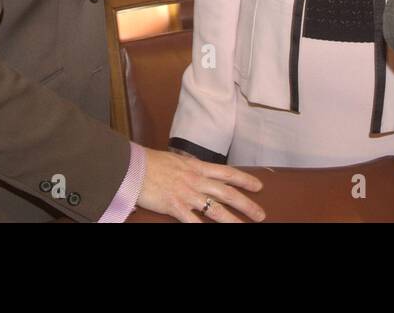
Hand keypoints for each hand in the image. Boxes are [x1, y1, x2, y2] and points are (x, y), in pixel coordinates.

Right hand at [137, 148, 265, 222]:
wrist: (133, 166)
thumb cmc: (150, 162)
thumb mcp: (176, 161)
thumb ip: (189, 168)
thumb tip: (198, 172)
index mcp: (196, 167)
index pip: (226, 173)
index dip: (244, 179)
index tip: (258, 185)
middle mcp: (196, 180)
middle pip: (227, 193)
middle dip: (246, 204)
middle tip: (260, 214)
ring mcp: (187, 194)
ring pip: (216, 209)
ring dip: (233, 220)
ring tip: (245, 227)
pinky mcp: (175, 206)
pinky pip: (193, 221)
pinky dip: (203, 228)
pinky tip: (212, 232)